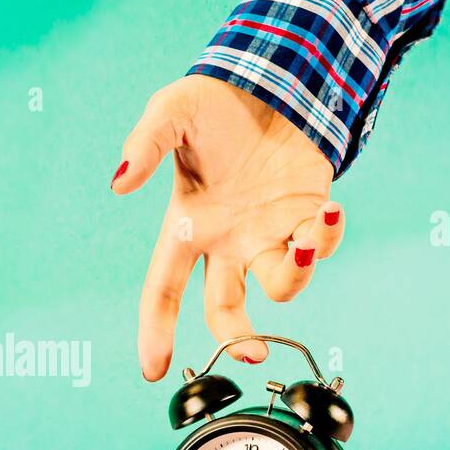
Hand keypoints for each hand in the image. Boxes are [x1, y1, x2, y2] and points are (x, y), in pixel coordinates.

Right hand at [112, 75, 345, 379]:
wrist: (270, 79)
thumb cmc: (213, 103)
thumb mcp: (171, 112)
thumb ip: (145, 146)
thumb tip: (119, 184)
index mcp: (188, 227)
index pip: (163, 290)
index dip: (156, 331)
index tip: (154, 370)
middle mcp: (227, 242)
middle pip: (225, 311)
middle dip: (237, 339)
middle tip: (253, 352)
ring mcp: (268, 234)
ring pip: (281, 285)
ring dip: (296, 275)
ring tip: (306, 243)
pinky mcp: (307, 216)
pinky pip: (321, 246)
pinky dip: (328, 236)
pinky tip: (330, 210)